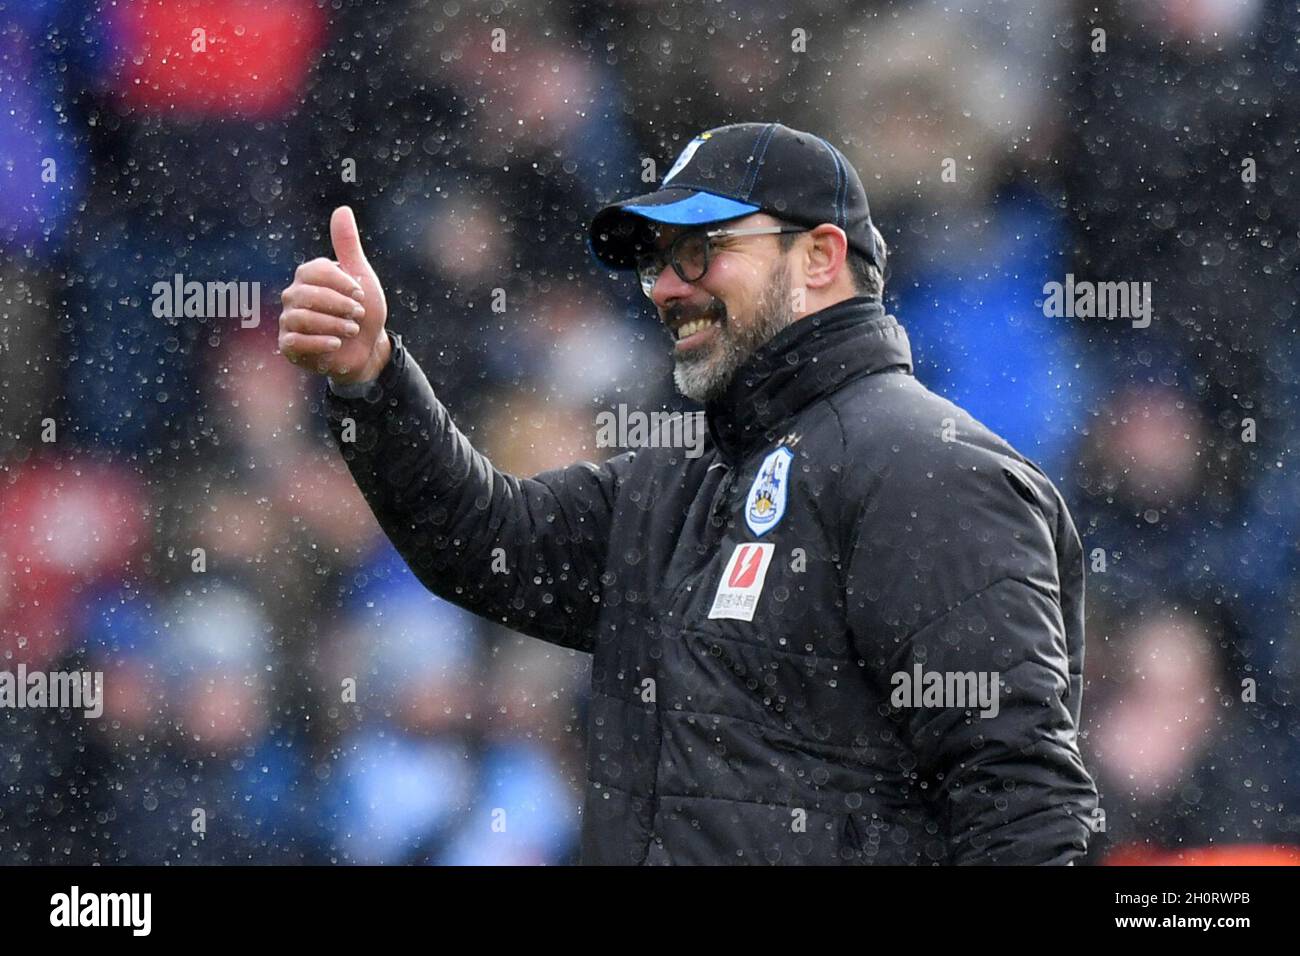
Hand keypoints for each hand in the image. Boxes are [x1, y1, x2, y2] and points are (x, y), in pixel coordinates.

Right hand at [279, 206, 390, 383]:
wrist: (366, 348)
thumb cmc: (362, 310)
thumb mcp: (360, 276)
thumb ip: (348, 245)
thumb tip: (342, 209)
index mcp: (308, 276)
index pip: (315, 271)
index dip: (341, 282)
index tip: (361, 293)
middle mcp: (293, 296)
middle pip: (308, 296)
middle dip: (339, 306)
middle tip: (358, 315)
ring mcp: (289, 321)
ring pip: (301, 319)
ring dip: (332, 325)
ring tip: (351, 330)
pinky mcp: (290, 346)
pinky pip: (295, 342)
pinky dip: (318, 343)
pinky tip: (336, 344)